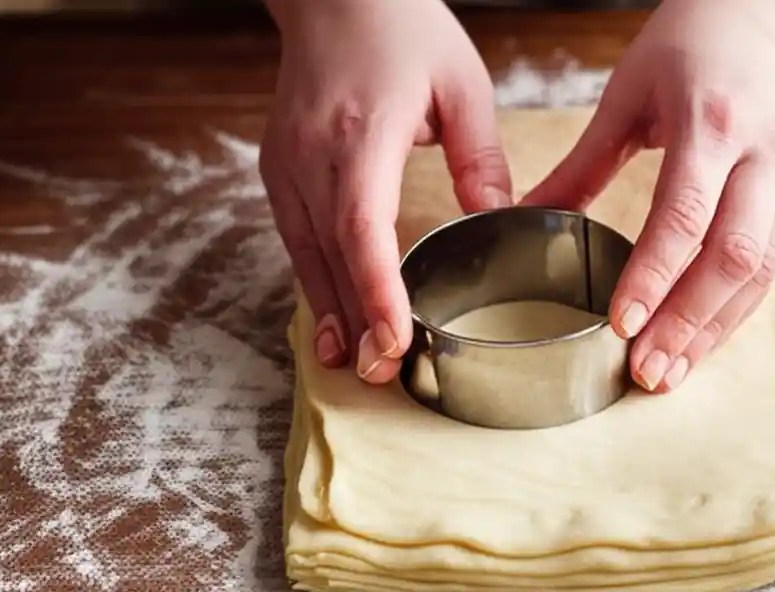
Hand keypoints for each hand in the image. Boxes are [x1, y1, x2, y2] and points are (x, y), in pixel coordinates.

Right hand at [260, 0, 509, 382]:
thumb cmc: (401, 28)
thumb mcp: (461, 83)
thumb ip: (478, 155)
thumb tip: (496, 217)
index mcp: (361, 133)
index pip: (363, 228)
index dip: (377, 289)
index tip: (394, 339)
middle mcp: (312, 154)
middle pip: (330, 254)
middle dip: (355, 320)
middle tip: (380, 375)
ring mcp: (286, 162)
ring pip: (306, 252)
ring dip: (330, 309)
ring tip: (353, 362)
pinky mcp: (278, 166)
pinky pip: (296, 235)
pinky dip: (316, 278)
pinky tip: (334, 314)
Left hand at [524, 0, 774, 392]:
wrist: (768, 13)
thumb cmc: (691, 44)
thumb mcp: (628, 95)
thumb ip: (582, 164)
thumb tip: (525, 216)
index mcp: (712, 122)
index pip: (685, 214)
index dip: (654, 275)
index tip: (621, 324)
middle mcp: (762, 154)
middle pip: (733, 257)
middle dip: (687, 321)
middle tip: (645, 369)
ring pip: (761, 272)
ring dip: (714, 330)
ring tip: (670, 371)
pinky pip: (772, 267)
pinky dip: (735, 310)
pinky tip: (700, 340)